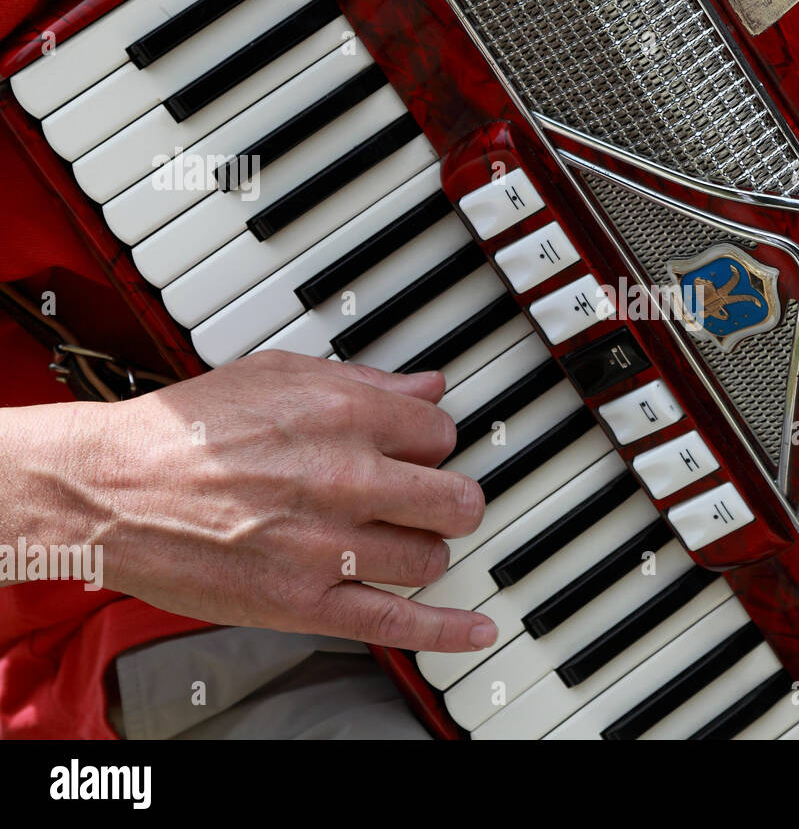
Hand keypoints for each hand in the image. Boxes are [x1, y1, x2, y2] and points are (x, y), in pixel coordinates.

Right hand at [0, 350, 496, 651]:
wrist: (113, 490)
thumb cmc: (186, 431)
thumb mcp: (278, 375)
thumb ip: (364, 382)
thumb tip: (430, 387)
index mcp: (346, 415)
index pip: (442, 434)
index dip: (429, 445)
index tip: (414, 452)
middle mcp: (348, 479)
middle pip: (455, 500)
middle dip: (445, 499)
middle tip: (425, 500)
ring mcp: (331, 547)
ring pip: (430, 557)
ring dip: (420, 549)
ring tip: (391, 540)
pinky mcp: (307, 603)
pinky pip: (399, 622)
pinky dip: (449, 630)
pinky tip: (478, 629)